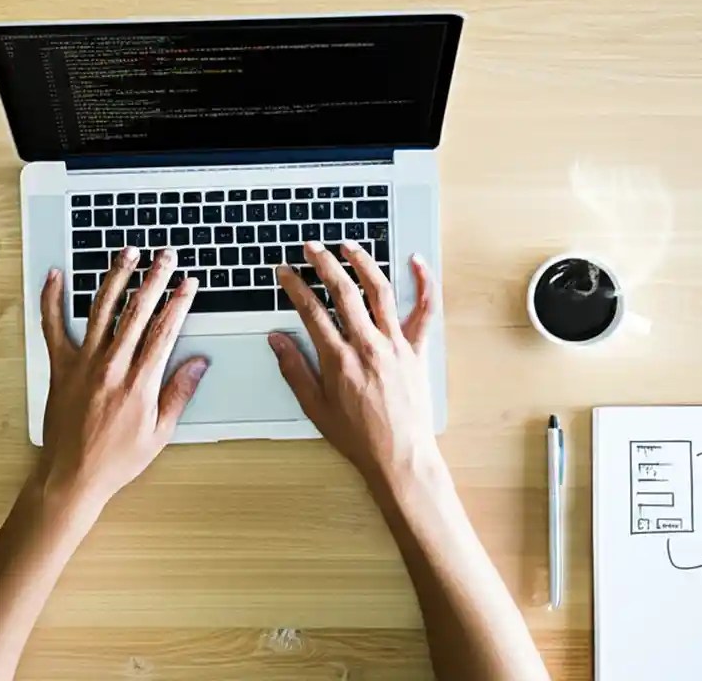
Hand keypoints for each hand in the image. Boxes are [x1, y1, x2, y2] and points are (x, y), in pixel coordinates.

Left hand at [37, 246, 208, 511]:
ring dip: (115, 278)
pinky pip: (53, 327)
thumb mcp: (160, 432)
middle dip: (154, 279)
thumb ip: (179, 393)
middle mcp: (111, 366)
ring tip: (127, 253)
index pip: (164, 330)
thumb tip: (198, 363)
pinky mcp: (60, 367)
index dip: (179, 302)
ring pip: (101, 309)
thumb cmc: (117, 459)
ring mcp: (82, 363)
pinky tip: (55, 276)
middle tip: (165, 256)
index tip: (188, 283)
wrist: (71, 476)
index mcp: (139, 382)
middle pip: (136, 311)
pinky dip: (52, 299)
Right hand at [269, 240, 436, 483]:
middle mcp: (368, 345)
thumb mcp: (315, 406)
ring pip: (380, 291)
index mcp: (339, 359)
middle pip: (344, 291)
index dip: (295, 286)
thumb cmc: (358, 436)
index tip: (285, 272)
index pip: (311, 310)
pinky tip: (417, 262)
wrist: (399, 455)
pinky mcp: (418, 349)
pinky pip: (425, 311)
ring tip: (350, 246)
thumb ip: (294, 369)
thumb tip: (276, 340)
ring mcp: (396, 344)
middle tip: (312, 248)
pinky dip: (424, 283)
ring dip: (364, 263)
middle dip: (324, 263)